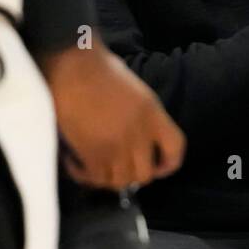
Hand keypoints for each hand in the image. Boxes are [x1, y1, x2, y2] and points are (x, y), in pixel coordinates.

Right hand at [38, 44, 184, 189]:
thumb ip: (143, 117)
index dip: (170, 164)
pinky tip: (76, 164)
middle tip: (120, 168)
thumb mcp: (137, 91)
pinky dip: (85, 176)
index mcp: (153, 115)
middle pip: (145, 174)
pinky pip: (93, 178)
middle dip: (134, 176)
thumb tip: (139, 137)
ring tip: (98, 168)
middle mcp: (139, 135)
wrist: (73, 67)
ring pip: (119, 181)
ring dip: (109, 179)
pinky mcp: (91, 152)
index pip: (175, 148)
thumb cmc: (102, 70)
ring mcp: (115, 146)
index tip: (159, 167)